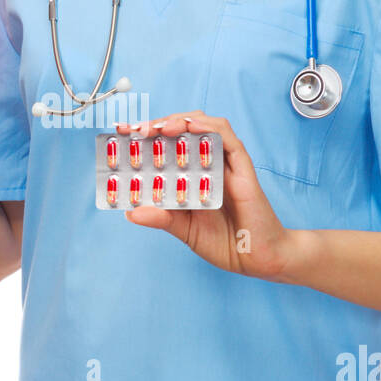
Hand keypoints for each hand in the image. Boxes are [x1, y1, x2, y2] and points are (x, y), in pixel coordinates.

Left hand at [116, 109, 312, 281]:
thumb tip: (131, 212)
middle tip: (136, 130)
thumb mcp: (185, 230)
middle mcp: (209, 164)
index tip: (123, 133)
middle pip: (185, 129)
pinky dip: (209, 127)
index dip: (147, 135)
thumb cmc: (225, 243)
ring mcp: (227, 164)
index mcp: (194, 176)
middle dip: (159, 124)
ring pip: (205, 126)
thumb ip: (162, 218)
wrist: (257, 259)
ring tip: (160, 128)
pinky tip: (191, 126)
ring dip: (181, 121)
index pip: (169, 145)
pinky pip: (228, 139)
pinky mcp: (243, 168)